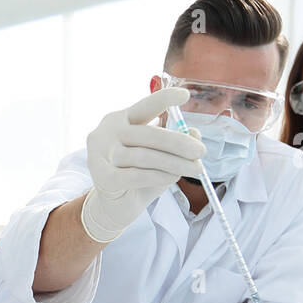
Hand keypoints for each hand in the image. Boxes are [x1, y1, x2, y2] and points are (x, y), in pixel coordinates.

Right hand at [80, 88, 205, 242]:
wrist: (114, 205)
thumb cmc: (138, 175)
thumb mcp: (158, 155)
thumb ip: (173, 141)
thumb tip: (193, 134)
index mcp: (119, 120)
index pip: (143, 106)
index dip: (163, 98)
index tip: (185, 96)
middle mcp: (106, 133)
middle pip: (148, 134)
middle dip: (179, 143)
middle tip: (201, 151)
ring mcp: (101, 155)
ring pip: (145, 156)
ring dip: (175, 163)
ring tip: (194, 168)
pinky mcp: (103, 178)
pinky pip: (137, 175)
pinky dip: (159, 176)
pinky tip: (172, 178)